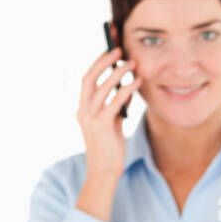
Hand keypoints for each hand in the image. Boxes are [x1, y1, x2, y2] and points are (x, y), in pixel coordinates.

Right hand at [77, 35, 141, 181]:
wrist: (104, 171)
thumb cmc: (109, 148)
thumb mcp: (111, 123)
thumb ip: (114, 107)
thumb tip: (126, 89)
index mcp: (83, 109)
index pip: (87, 79)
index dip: (98, 63)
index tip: (110, 50)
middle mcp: (83, 110)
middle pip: (90, 78)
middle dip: (104, 61)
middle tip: (120, 50)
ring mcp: (90, 118)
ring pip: (103, 88)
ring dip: (118, 73)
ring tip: (132, 64)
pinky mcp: (102, 125)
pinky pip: (115, 102)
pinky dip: (126, 90)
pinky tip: (137, 83)